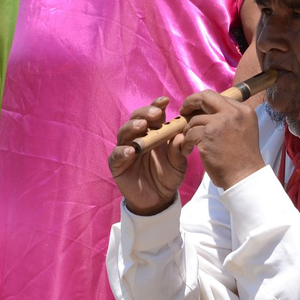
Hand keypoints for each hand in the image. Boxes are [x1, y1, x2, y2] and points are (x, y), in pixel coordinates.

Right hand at [109, 97, 187, 215]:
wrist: (159, 199)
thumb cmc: (168, 175)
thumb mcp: (178, 163)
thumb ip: (178, 149)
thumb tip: (182, 135)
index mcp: (154, 132)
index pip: (153, 115)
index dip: (157, 105)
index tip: (165, 100)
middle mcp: (137, 137)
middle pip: (136, 119)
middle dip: (145, 113)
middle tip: (155, 113)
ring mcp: (126, 149)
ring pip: (124, 133)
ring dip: (132, 127)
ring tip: (142, 127)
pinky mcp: (117, 164)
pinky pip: (117, 155)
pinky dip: (123, 152)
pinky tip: (131, 151)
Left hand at [179, 90, 264, 189]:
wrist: (245, 177)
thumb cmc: (243, 159)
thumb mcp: (244, 130)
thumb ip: (230, 118)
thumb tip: (209, 111)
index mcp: (244, 111)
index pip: (219, 97)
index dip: (205, 103)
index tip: (198, 110)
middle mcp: (234, 112)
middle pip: (206, 97)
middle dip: (191, 101)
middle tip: (183, 110)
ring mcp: (220, 122)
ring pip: (194, 119)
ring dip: (188, 130)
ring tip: (190, 142)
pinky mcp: (208, 134)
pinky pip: (189, 133)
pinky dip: (186, 143)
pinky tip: (189, 151)